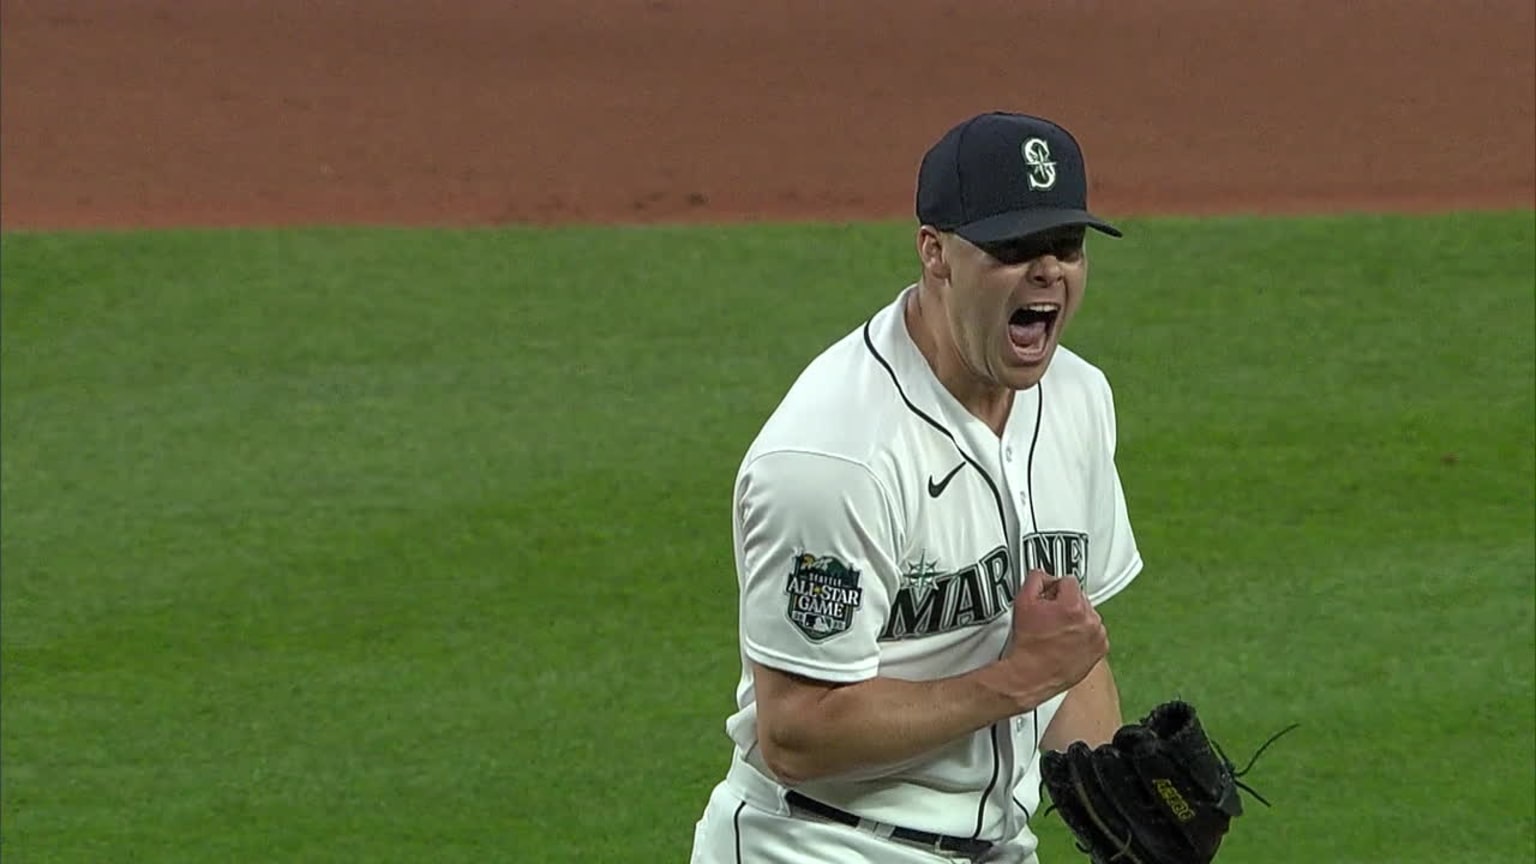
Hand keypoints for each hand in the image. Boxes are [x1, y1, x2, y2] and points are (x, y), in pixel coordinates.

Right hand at [991, 568, 1108, 710]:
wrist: (1030, 675)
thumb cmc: (1027, 645)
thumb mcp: (1023, 602)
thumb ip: (1036, 579)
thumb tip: (1045, 576)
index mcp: (1073, 606)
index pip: (1068, 581)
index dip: (1053, 589)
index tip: (1047, 600)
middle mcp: (1090, 621)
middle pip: (1079, 598)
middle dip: (1065, 604)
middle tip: (1049, 619)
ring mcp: (1097, 636)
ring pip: (1088, 615)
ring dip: (1076, 619)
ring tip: (1057, 632)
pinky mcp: (1100, 650)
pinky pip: (1094, 632)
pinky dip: (1083, 635)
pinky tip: (1066, 642)